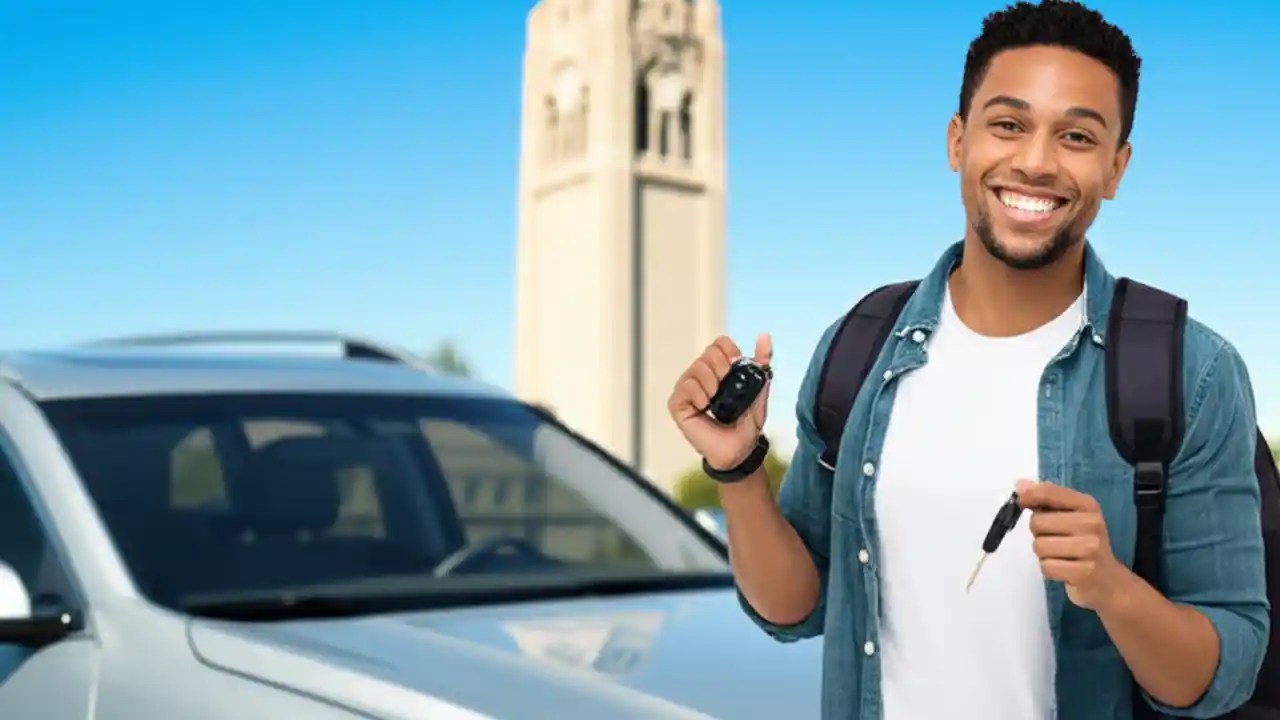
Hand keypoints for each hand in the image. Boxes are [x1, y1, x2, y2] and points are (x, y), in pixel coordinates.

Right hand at [667, 334, 772, 470]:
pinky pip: (685, 386)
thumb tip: (764, 336)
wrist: (741, 449)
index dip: (729, 352)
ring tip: (715, 400)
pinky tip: (705, 407)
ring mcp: (687, 388)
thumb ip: (761, 363)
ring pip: (696, 368)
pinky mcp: (677, 404)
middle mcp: (701, 375)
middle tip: (726, 388)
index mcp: (718, 368)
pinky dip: (698, 394)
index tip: (736, 369)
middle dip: (722, 368)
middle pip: (708, 352)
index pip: (719, 343)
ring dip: (711, 383)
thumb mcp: (759, 389)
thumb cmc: (747, 422)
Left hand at [1018, 479, 1129, 610]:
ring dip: (1043, 554)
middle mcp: (1092, 523)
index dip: (1029, 496)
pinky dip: (1049, 569)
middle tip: (1056, 540)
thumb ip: (1044, 500)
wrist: (1109, 581)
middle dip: (1039, 533)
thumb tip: (1020, 485)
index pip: (1048, 492)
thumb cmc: (1083, 543)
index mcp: (1087, 505)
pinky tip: (1064, 569)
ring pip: (1039, 546)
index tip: (1022, 501)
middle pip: (1037, 522)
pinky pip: (1046, 567)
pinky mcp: (1084, 572)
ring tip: (1061, 555)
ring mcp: (1090, 548)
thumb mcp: (1069, 517)